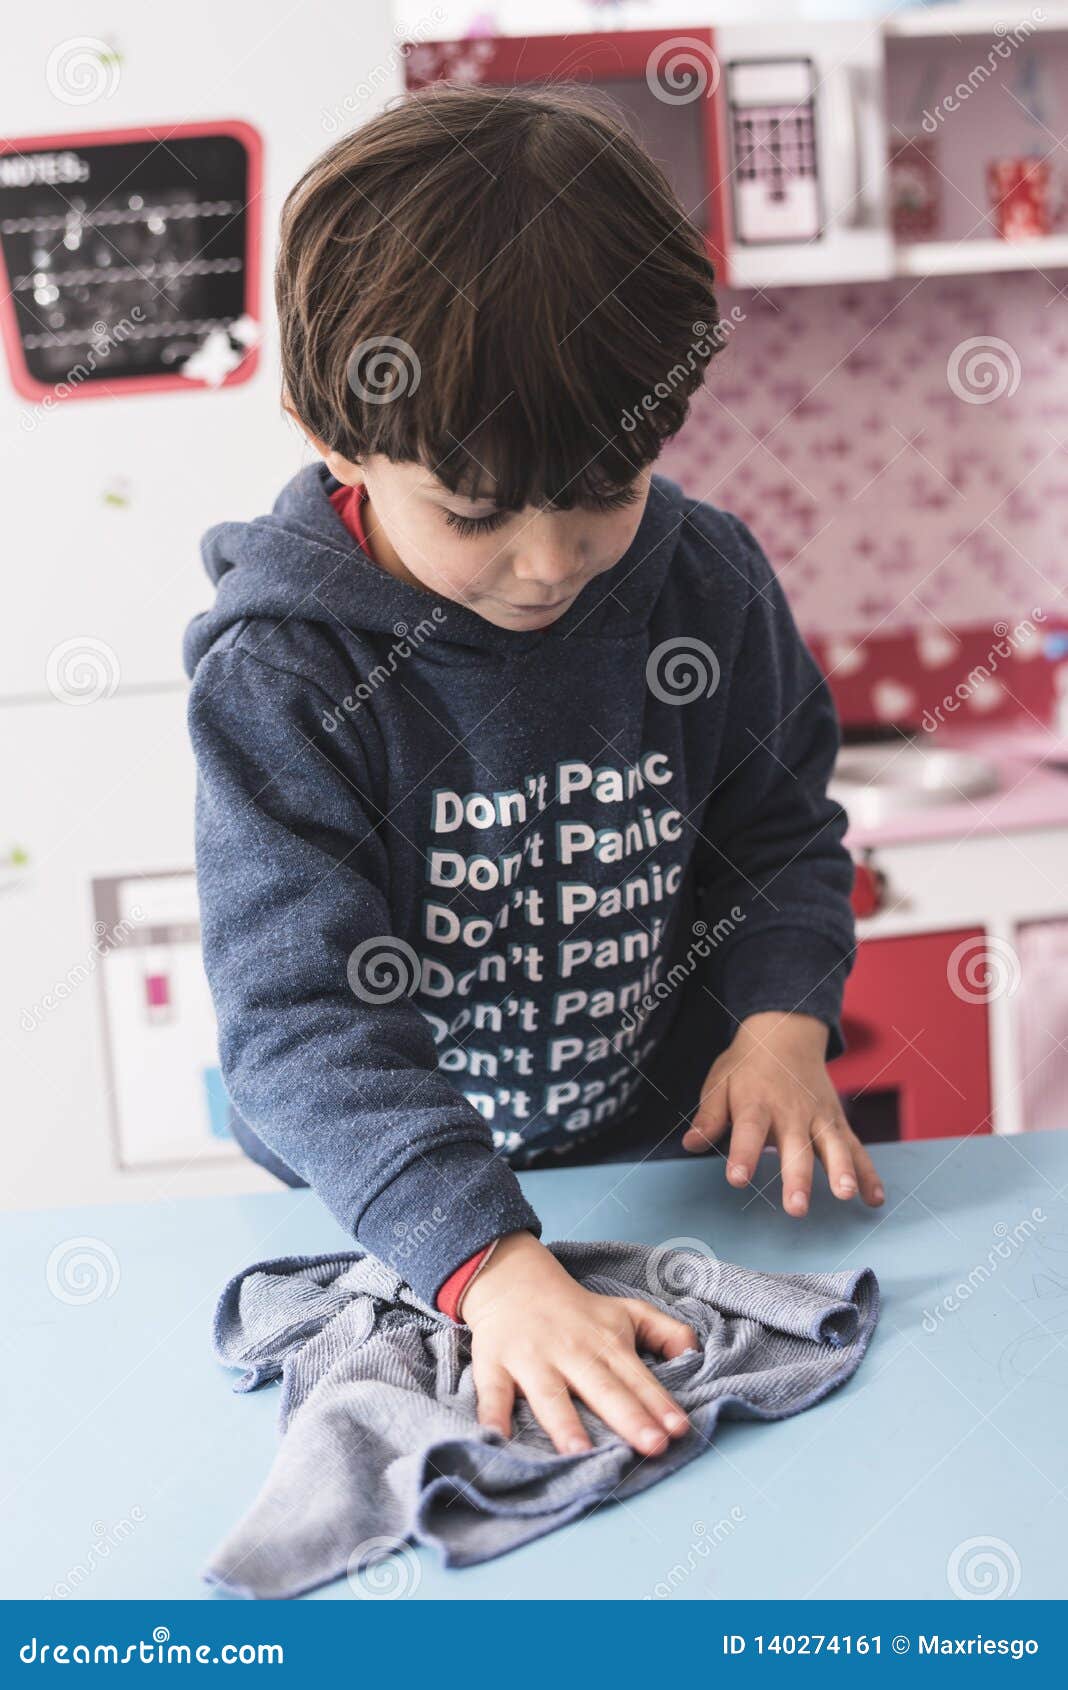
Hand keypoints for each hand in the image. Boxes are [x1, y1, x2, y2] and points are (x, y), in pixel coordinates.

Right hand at [462, 1231, 696, 1456]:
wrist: (514, 1281)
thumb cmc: (578, 1310)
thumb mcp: (627, 1311)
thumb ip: (664, 1331)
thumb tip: (694, 1352)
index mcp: (606, 1343)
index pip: (637, 1377)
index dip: (659, 1403)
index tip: (679, 1429)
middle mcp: (571, 1352)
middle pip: (603, 1388)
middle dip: (629, 1417)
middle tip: (653, 1445)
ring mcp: (531, 1360)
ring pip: (550, 1395)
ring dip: (565, 1423)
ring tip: (582, 1453)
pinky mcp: (495, 1365)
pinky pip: (493, 1393)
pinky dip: (493, 1415)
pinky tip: (497, 1439)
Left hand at [682, 1011, 883, 1215]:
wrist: (785, 1033)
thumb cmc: (747, 1066)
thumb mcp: (720, 1082)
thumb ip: (709, 1116)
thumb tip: (690, 1144)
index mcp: (756, 1102)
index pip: (748, 1130)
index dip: (743, 1154)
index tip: (737, 1179)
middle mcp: (792, 1111)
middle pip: (796, 1146)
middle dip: (798, 1178)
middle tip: (797, 1208)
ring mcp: (820, 1117)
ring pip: (834, 1145)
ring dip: (841, 1170)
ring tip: (846, 1195)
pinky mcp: (838, 1122)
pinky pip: (856, 1148)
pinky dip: (867, 1173)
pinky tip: (874, 1199)